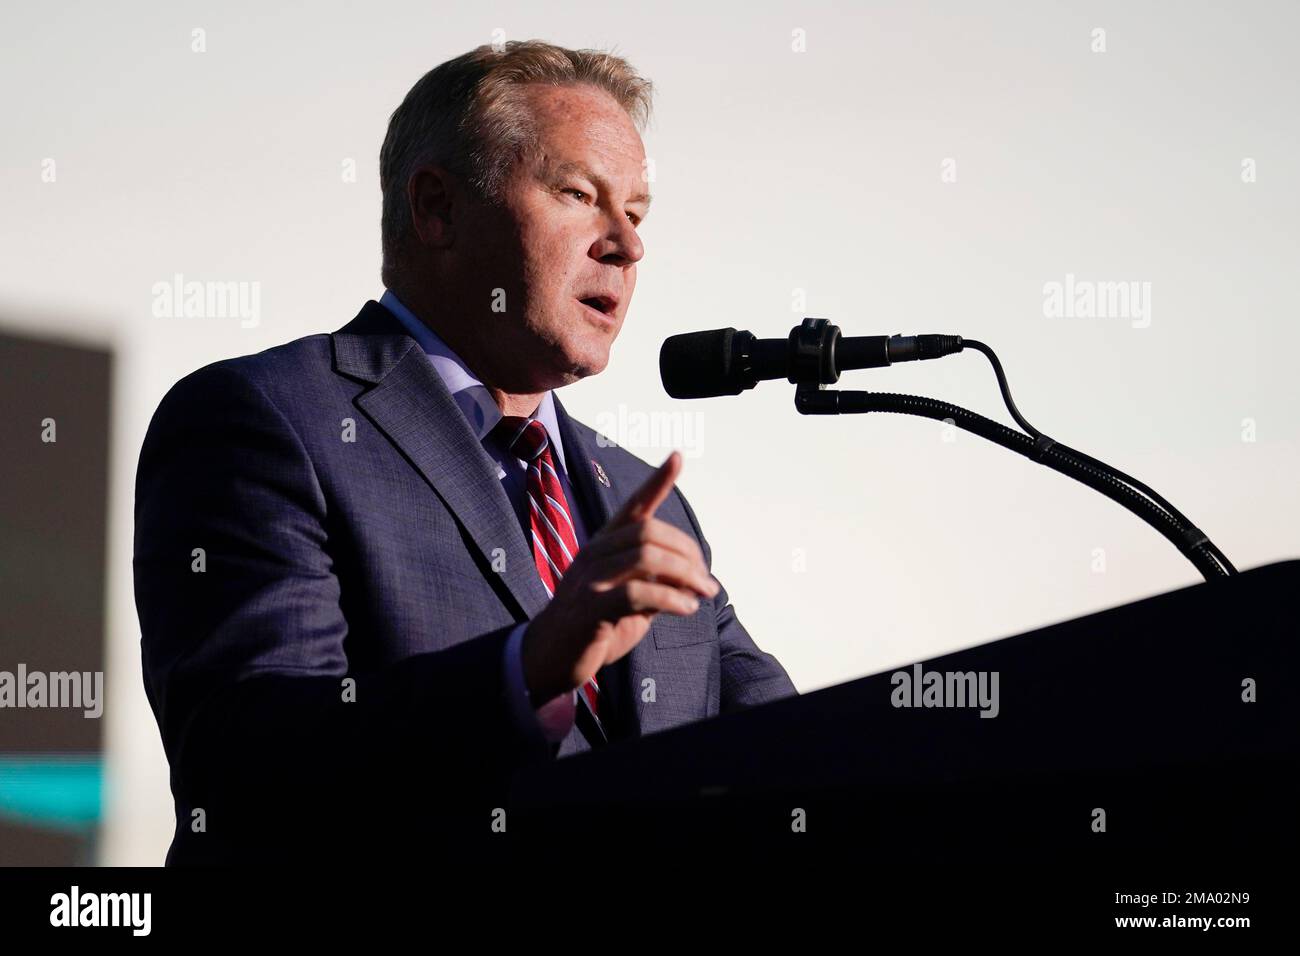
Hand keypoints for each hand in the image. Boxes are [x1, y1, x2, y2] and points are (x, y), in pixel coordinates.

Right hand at [521, 451, 719, 701]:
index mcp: (604, 546)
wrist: (550, 659)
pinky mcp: (590, 608)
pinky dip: (670, 599)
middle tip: (707, 583)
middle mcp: (594, 554)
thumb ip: (657, 582)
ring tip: (702, 595)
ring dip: (685, 576)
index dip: (656, 481)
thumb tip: (695, 578)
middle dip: (687, 554)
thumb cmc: (595, 627)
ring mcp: (589, 579)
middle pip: (649, 532)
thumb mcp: (631, 600)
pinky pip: (637, 592)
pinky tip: (686, 610)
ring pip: (646, 558)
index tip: (677, 457)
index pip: (633, 506)